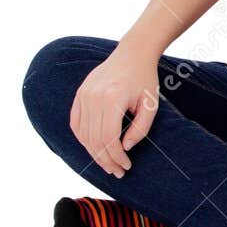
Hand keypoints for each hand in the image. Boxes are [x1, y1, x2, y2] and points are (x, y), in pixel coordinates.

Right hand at [69, 44, 161, 178]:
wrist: (132, 54)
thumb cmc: (145, 79)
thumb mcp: (151, 105)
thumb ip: (140, 128)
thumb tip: (125, 148)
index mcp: (112, 98)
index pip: (108, 138)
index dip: (116, 157)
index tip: (126, 166)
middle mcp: (93, 97)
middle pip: (94, 139)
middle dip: (106, 160)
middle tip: (117, 172)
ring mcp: (83, 95)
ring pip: (83, 134)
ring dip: (94, 153)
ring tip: (107, 164)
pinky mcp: (79, 95)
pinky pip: (76, 123)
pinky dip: (83, 139)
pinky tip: (94, 148)